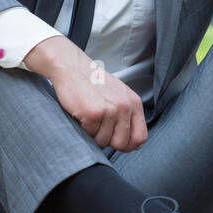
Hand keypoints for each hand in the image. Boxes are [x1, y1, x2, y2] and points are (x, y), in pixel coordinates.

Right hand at [22, 36, 147, 151]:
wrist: (72, 67)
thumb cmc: (93, 83)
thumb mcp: (119, 95)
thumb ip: (128, 117)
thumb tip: (134, 145)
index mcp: (134, 103)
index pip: (140, 137)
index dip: (128, 145)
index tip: (117, 140)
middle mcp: (125, 106)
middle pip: (121, 143)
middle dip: (108, 141)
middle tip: (98, 126)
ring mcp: (110, 110)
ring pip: (103, 141)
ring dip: (93, 134)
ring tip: (89, 116)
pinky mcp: (93, 113)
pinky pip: (89, 134)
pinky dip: (83, 128)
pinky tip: (82, 113)